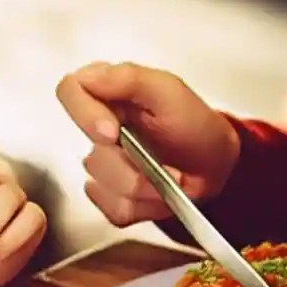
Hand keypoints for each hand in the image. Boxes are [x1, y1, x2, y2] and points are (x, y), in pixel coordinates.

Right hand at [55, 61, 239, 226]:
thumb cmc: (195, 123)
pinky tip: (157, 193)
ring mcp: (104, 161)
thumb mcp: (168, 90)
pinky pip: (111, 208)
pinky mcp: (112, 193)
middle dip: (127, 164)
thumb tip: (87, 78)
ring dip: (140, 186)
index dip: (84, 115)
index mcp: (108, 91)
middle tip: (156, 160)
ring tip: (167, 176)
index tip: (113, 132)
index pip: (69, 92)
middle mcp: (99, 125)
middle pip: (88, 151)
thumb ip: (128, 79)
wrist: (217, 164)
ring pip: (101, 183)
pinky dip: (140, 206)